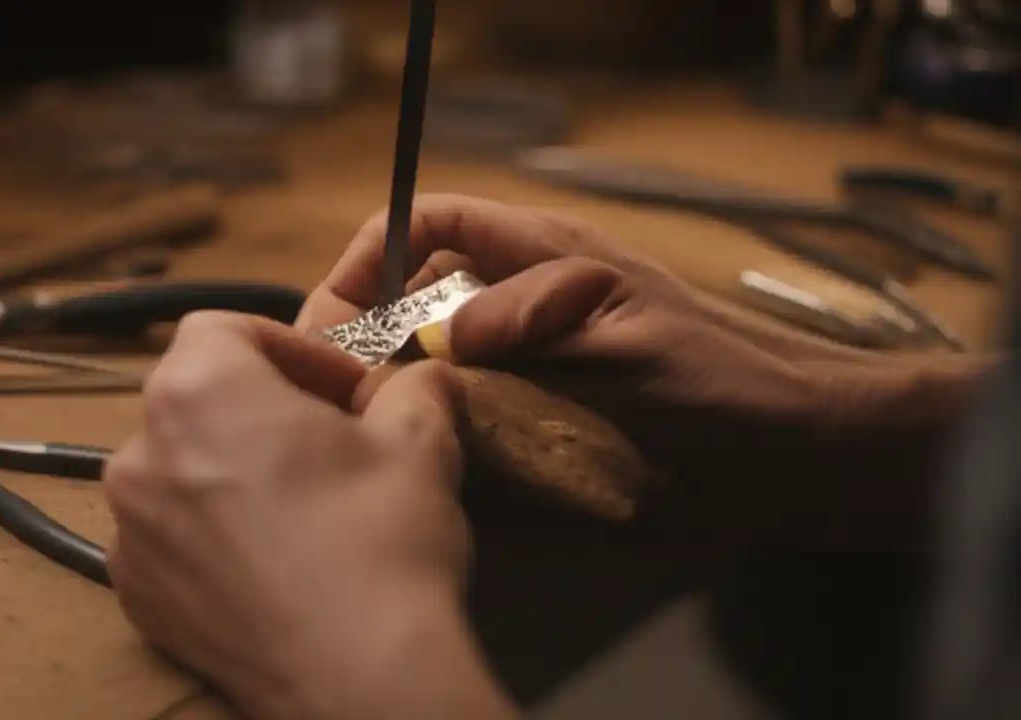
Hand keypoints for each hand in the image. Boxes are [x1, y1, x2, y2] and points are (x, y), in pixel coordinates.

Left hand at [104, 312, 516, 719]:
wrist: (359, 676)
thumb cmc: (380, 544)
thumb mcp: (420, 440)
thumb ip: (415, 388)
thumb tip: (425, 379)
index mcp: (198, 391)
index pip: (223, 328)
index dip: (291, 348)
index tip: (342, 387)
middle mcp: (141, 454)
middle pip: (197, 398)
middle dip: (264, 408)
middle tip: (332, 441)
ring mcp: (132, 531)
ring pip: (180, 468)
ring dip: (233, 469)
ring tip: (303, 505)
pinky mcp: (138, 596)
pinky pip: (170, 538)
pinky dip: (211, 534)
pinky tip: (274, 560)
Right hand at [297, 195, 983, 546]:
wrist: (789, 460)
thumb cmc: (722, 383)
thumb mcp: (626, 336)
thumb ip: (533, 320)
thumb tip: (440, 333)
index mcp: (537, 258)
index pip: (420, 225)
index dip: (365, 261)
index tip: (332, 326)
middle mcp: (518, 306)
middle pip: (407, 299)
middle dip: (365, 341)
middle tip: (341, 404)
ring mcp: (521, 368)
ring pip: (425, 367)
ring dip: (396, 398)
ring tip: (373, 443)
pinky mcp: (532, 425)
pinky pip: (459, 424)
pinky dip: (435, 442)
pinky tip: (429, 474)